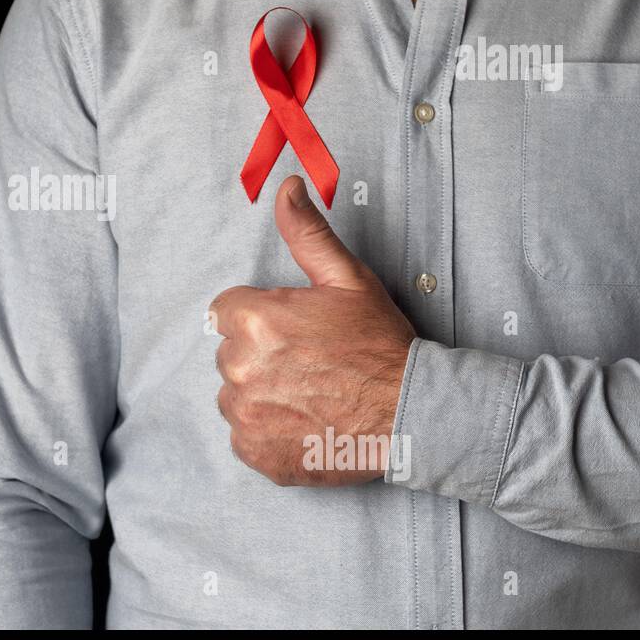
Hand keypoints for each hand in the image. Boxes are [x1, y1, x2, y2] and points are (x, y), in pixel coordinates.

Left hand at [209, 174, 415, 485]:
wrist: (411, 414)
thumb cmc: (380, 344)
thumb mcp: (347, 279)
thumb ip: (307, 233)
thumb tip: (287, 187)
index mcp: (254, 321)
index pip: (228, 312)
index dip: (261, 317)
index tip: (295, 331)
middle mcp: (240, 369)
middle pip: (230, 353)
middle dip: (260, 354)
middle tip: (309, 363)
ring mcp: (246, 415)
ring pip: (234, 395)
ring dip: (261, 394)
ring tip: (308, 393)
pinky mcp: (255, 452)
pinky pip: (244, 435)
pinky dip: (267, 432)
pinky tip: (303, 422)